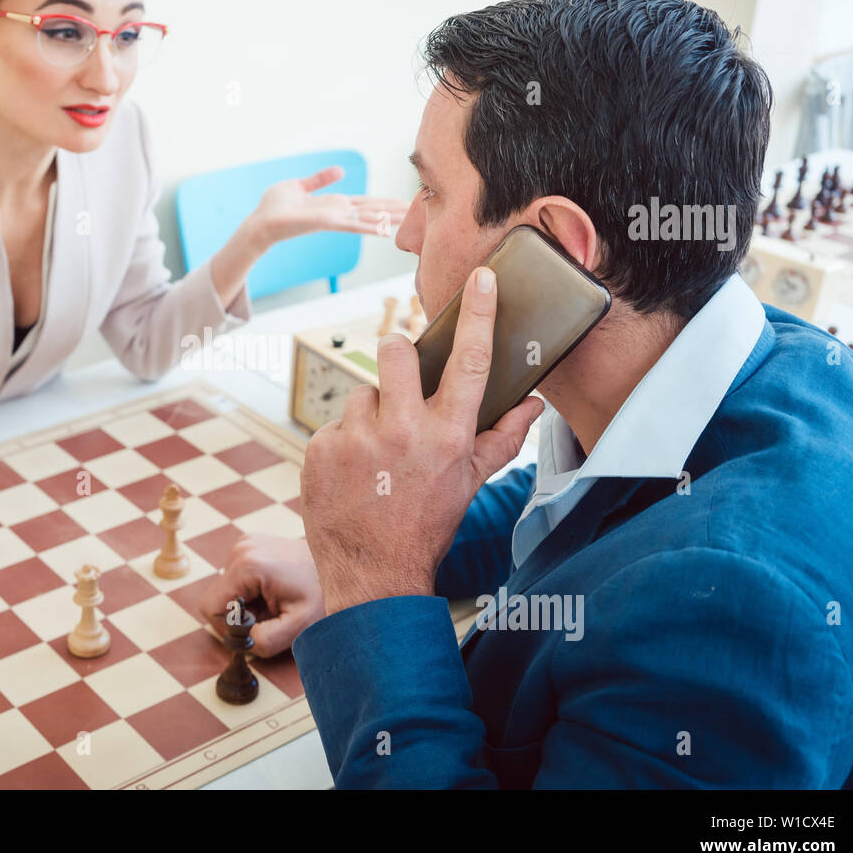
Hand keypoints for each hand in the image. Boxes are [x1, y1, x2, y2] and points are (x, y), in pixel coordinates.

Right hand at [198, 534, 324, 655]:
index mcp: (247, 566)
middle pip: (216, 598)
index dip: (227, 627)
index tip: (254, 628)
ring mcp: (244, 544)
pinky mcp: (249, 545)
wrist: (339, 565)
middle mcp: (241, 549)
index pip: (211, 607)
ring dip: (245, 604)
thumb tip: (241, 642)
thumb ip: (264, 641)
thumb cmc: (323, 594)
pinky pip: (235, 578)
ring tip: (274, 602)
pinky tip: (273, 590)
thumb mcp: (298, 627)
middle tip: (269, 616)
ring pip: (226, 589)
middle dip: (238, 615)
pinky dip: (249, 591)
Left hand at [248, 166, 408, 247]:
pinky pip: (351, 224)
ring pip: (367, 218)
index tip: (404, 201)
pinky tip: (385, 230)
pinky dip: (368, 227)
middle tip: (418, 209)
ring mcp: (333, 219)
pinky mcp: (325, 222)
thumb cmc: (274, 207)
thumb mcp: (299, 185)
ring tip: (410, 218)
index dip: (385, 201)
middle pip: (373, 210)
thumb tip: (340, 171)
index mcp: (334, 204)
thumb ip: (320, 179)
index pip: (366, 202)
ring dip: (389, 218)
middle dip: (395, 210)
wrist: (259, 222)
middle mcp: (338, 213)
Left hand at [300, 266, 544, 614]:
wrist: (373, 574)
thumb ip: (500, 438)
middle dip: (396, 356)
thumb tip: (532, 404)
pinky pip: (334, 425)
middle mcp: (402, 430)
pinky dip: (343, 444)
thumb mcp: (469, 483)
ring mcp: (356, 439)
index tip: (481, 278)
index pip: (470, 362)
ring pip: (361, 392)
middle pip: (394, 350)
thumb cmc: (426, 525)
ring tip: (375, 454)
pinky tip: (353, 474)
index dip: (478, 315)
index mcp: (447, 435)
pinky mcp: (321, 449)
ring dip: (369, 414)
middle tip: (400, 386)